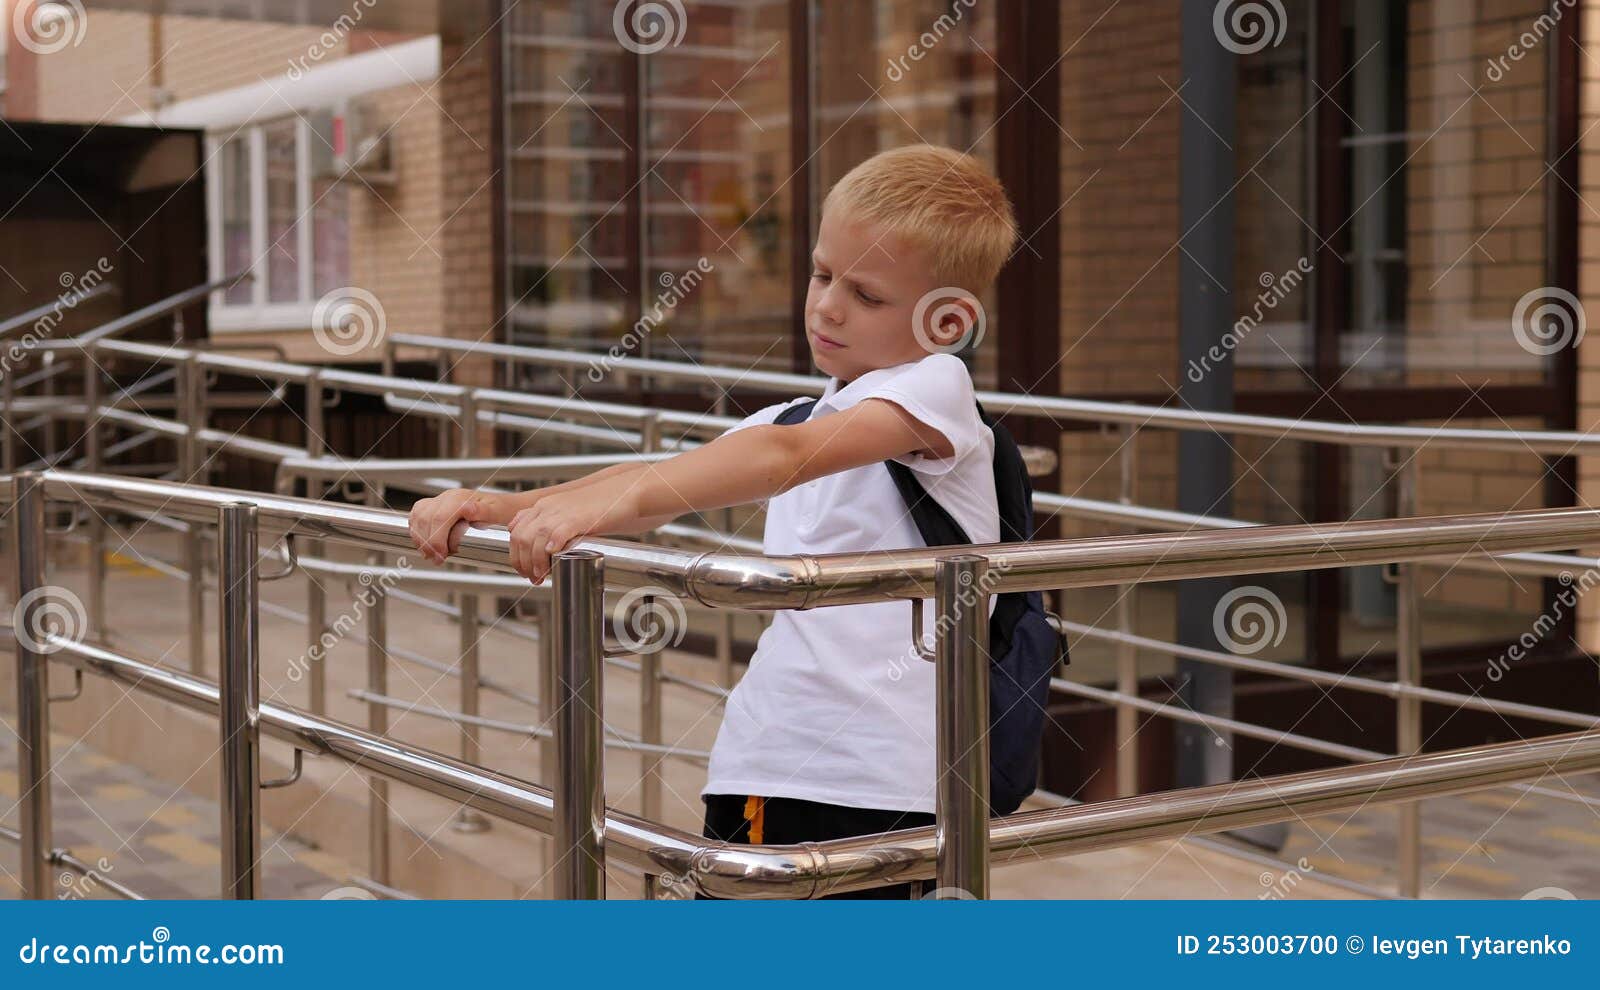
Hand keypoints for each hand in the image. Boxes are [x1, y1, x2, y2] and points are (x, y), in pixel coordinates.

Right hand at [408, 489, 507, 564]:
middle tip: (437, 559)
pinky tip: (424, 543)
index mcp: (461, 498)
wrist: (506, 507)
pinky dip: (417, 530)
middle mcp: (448, 497)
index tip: (442, 555)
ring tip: (431, 555)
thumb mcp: (499, 512)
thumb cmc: (503, 511)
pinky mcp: (436, 507)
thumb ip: (484, 511)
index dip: (436, 539)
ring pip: (418, 516)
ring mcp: (441, 501)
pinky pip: (418, 514)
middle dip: (428, 542)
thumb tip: (468, 509)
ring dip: (420, 538)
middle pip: (426, 518)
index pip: (440, 517)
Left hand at [507, 488, 622, 583]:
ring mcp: (562, 512)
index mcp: (544, 506)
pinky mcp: (579, 518)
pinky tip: (553, 557)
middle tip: (532, 578)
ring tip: (541, 576)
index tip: (524, 569)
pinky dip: (551, 547)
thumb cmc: (601, 505)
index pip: (515, 530)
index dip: (515, 553)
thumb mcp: (569, 512)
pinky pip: (557, 533)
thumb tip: (546, 549)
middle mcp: (548, 507)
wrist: (625, 490)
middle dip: (522, 562)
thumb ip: (554, 524)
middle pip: (520, 537)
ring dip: (534, 562)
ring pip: (534, 538)